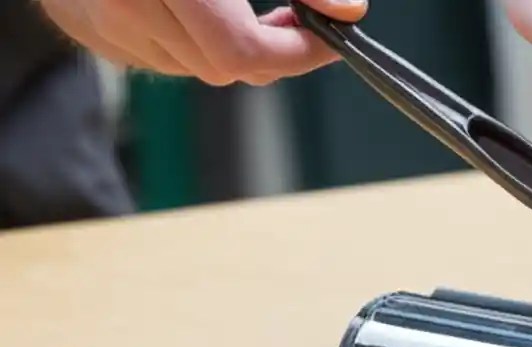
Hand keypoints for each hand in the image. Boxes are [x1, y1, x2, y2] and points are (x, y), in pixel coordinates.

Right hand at [37, 0, 367, 85]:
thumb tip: (348, 10)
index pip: (245, 50)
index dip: (299, 53)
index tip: (330, 37)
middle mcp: (131, 5)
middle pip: (226, 67)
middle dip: (273, 54)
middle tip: (297, 23)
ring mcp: (108, 23)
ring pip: (198, 68)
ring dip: (235, 47)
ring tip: (248, 9)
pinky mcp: (96, 33)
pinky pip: (165, 58)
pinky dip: (196, 43)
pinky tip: (200, 9)